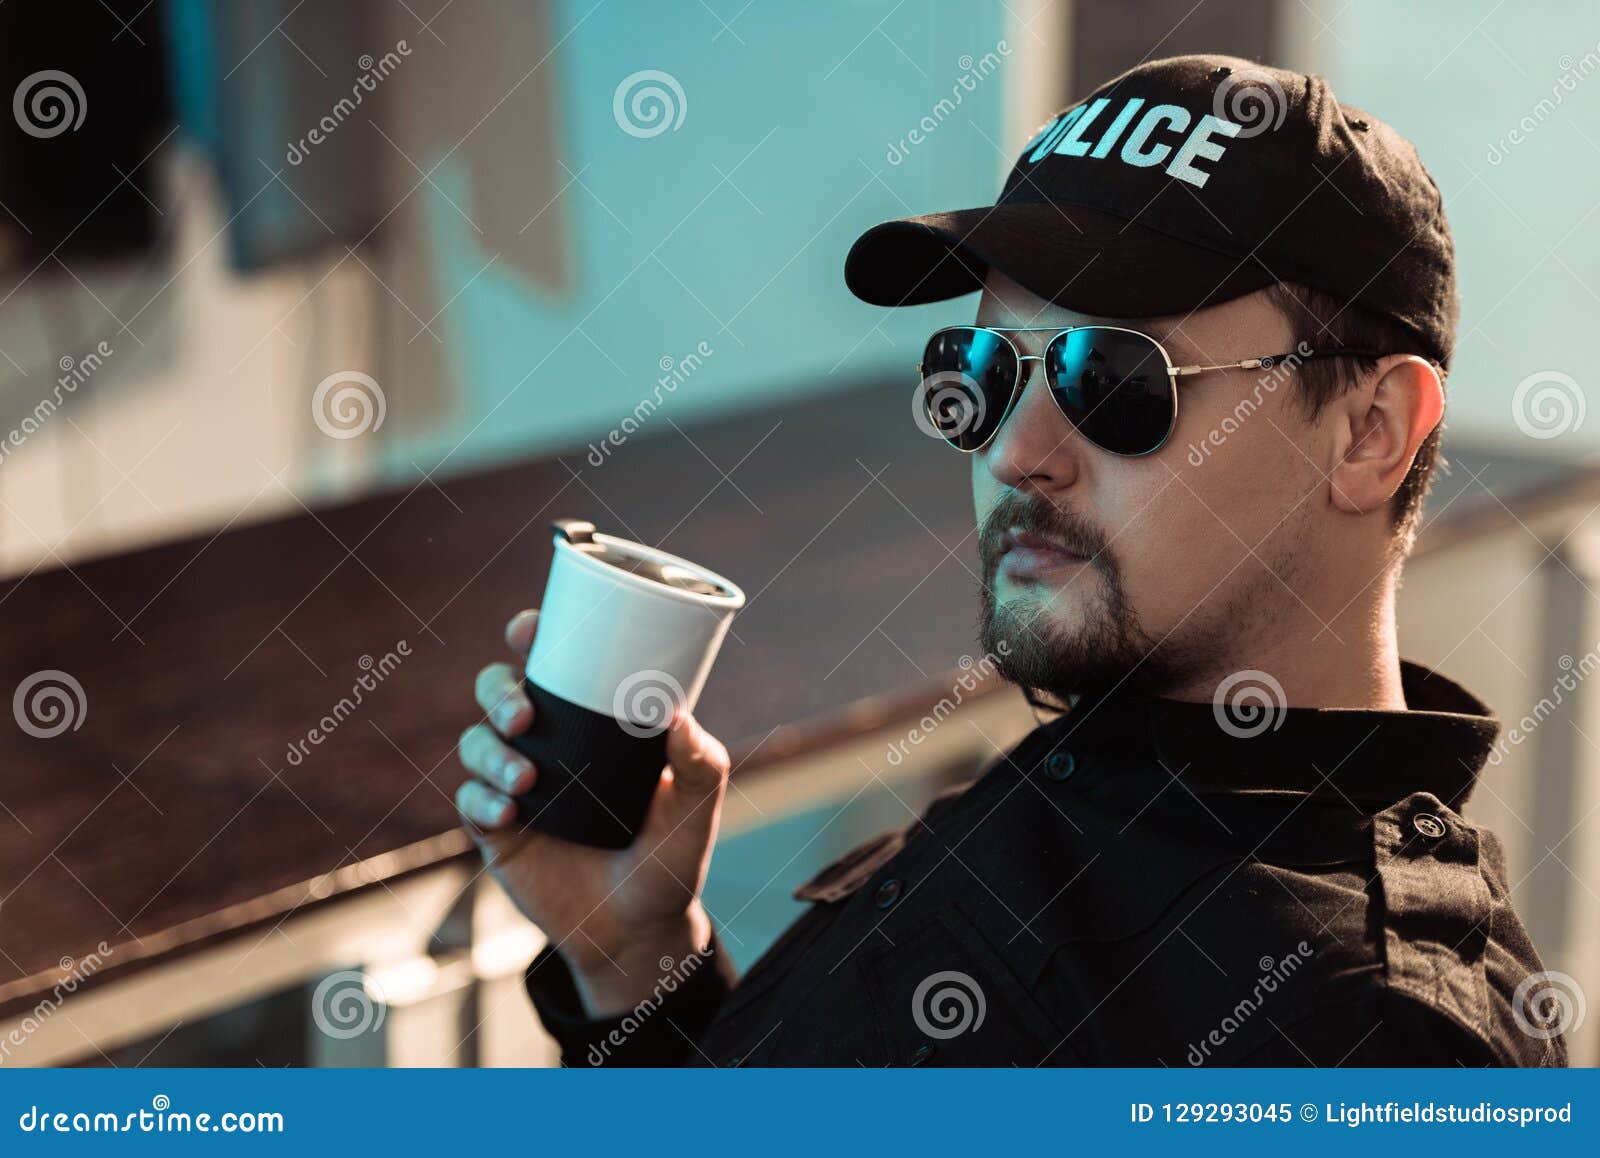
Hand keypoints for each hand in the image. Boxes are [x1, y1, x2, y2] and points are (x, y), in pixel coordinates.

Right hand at [455, 609, 730, 1014]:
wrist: (641, 929)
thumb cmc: (671, 855)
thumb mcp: (695, 807)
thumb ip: (699, 763)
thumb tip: (680, 716)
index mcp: (591, 722)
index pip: (553, 664)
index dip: (532, 637)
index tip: (530, 630)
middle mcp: (549, 745)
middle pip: (498, 693)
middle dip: (498, 692)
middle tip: (523, 715)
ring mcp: (519, 786)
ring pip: (476, 743)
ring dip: (489, 750)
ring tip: (524, 780)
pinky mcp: (497, 832)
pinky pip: (470, 801)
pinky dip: (481, 801)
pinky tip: (508, 814)